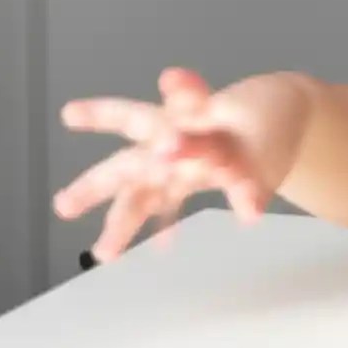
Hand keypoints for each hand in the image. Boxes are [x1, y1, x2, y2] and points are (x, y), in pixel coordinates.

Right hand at [54, 67, 279, 261]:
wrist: (285, 124)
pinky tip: (160, 246)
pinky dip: (170, 224)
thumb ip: (199, 115)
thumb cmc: (258, 114)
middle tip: (63, 206)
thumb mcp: (232, 114)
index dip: (100, 114)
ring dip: (125, 222)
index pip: (131, 116)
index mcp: (175, 121)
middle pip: (126, 166)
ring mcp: (185, 168)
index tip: (69, 114)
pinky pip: (181, 207)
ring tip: (102, 254)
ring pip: (146, 195)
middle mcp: (172, 145)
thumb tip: (171, 93)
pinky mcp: (201, 186)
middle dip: (94, 187)